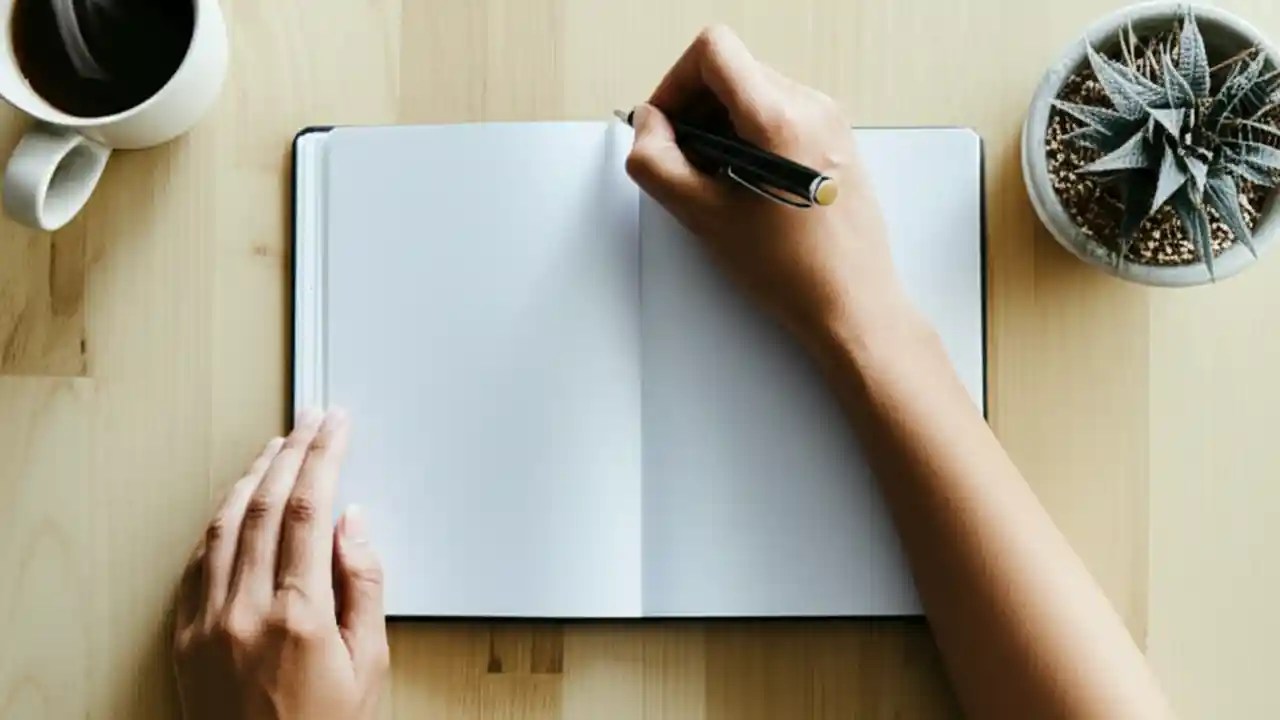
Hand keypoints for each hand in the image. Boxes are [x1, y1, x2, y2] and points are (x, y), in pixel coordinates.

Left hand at [173, 409, 387, 719]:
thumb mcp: (370, 665)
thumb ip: (364, 587)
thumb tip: (353, 525)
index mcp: (299, 615)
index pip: (308, 509)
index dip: (324, 456)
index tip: (337, 425)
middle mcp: (244, 610)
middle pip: (265, 504)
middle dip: (293, 451)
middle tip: (312, 420)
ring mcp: (207, 622)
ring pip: (224, 524)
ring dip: (251, 476)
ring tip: (276, 448)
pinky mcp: (184, 636)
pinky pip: (197, 560)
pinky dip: (219, 520)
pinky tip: (236, 504)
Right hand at [626, 25, 914, 352]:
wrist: (853, 303)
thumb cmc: (794, 271)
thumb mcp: (703, 217)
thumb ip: (657, 162)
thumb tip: (649, 125)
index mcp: (779, 118)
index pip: (713, 50)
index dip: (675, 82)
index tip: (666, 124)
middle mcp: (811, 107)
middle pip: (732, 70)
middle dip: (695, 108)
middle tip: (684, 161)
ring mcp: (829, 120)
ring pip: (753, 91)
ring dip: (721, 124)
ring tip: (716, 180)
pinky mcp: (836, 138)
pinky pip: (780, 113)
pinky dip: (749, 135)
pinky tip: (744, 184)